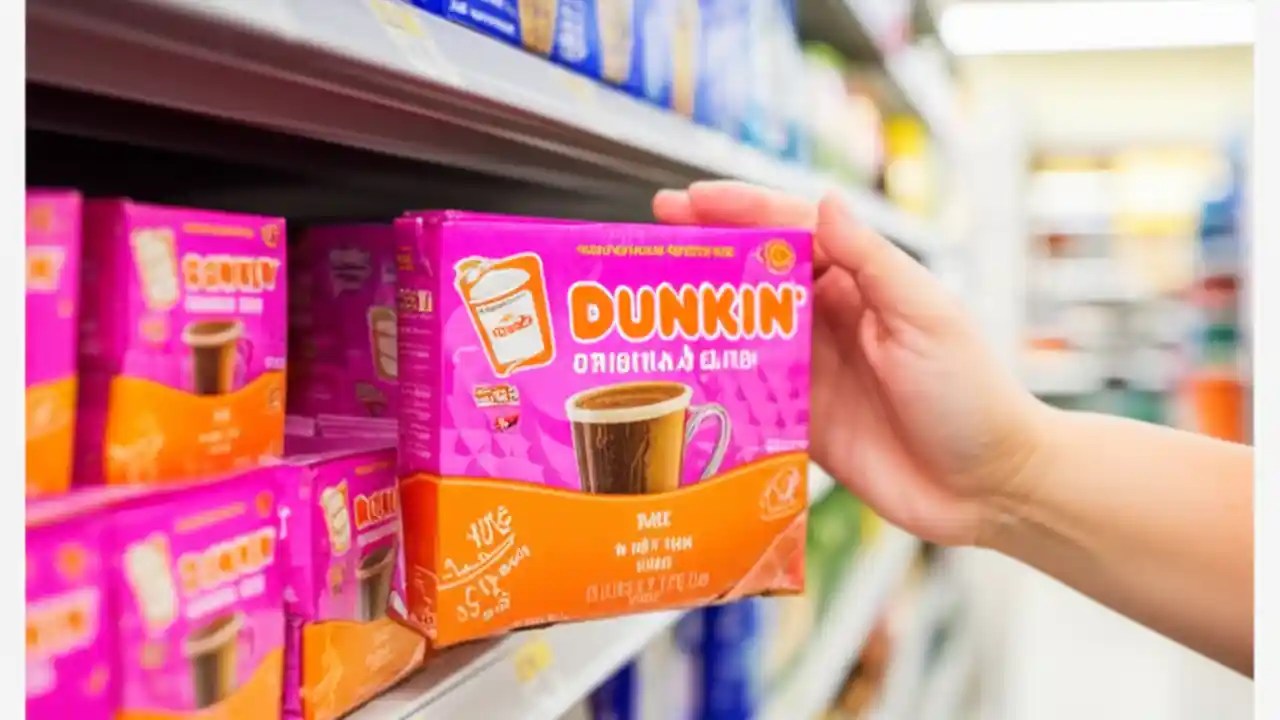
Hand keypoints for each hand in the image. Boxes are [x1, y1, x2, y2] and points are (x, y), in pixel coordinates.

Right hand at [654, 181, 1049, 545]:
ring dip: (698, 310)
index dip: (739, 210)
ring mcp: (811, 369)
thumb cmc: (971, 396)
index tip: (688, 200)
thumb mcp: (926, 318)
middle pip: (755, 272)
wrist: (987, 488)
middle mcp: (830, 319)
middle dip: (705, 248)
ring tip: (648, 298)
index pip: (791, 232)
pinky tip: (675, 371)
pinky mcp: (800, 420)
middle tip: (652, 232)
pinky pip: (747, 392)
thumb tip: (823, 203)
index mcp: (862, 282)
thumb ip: (871, 261)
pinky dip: (712, 378)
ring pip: (743, 328)